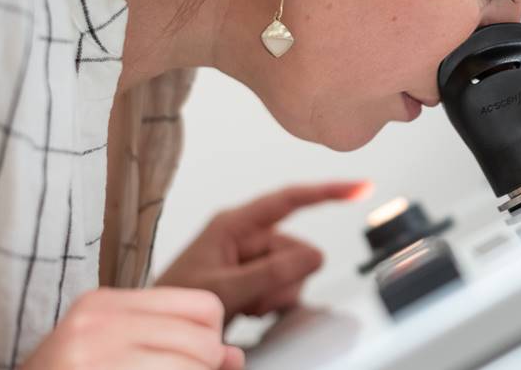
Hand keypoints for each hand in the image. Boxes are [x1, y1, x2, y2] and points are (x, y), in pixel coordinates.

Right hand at [21, 287, 242, 369]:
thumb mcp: (111, 350)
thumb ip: (173, 343)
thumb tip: (233, 355)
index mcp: (104, 304)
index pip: (204, 306)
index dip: (209, 341)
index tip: (193, 360)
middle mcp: (97, 324)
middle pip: (203, 342)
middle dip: (202, 369)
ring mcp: (94, 358)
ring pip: (193, 367)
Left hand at [156, 181, 370, 321]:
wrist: (159, 333)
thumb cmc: (175, 302)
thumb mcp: (223, 289)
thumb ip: (269, 273)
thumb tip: (315, 256)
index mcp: (234, 224)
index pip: (290, 200)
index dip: (328, 192)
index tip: (361, 187)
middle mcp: (248, 236)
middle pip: (298, 249)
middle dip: (283, 280)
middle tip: (252, 301)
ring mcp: (254, 258)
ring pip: (297, 272)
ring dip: (277, 295)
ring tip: (246, 308)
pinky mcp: (258, 278)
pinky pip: (288, 287)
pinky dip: (275, 302)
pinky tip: (252, 311)